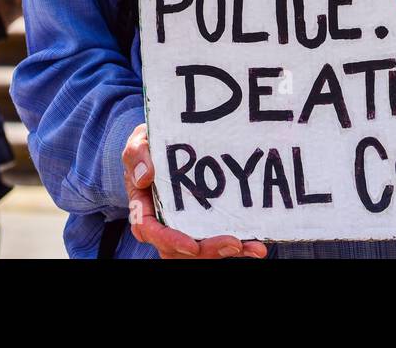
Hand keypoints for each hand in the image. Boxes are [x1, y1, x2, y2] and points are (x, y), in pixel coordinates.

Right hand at [122, 123, 267, 258]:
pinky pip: (218, 240)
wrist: (168, 143)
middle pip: (180, 250)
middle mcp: (164, 223)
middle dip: (208, 252)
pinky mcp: (205, 224)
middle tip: (234, 244)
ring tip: (253, 247)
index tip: (192, 246)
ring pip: (202, 251)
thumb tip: (145, 177)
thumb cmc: (149, 146)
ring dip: (227, 252)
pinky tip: (257, 245)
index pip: (151, 232)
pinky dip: (239, 245)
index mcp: (144, 208)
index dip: (172, 242)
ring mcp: (185, 226)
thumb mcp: (139, 142)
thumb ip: (138, 154)